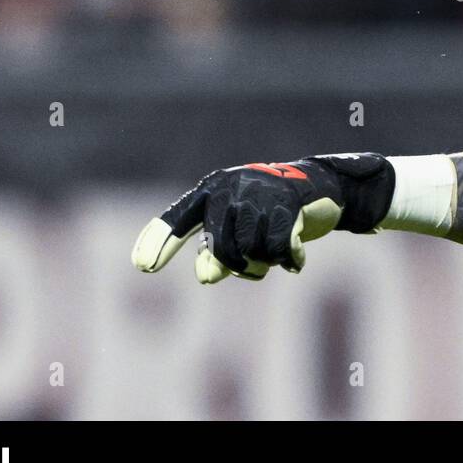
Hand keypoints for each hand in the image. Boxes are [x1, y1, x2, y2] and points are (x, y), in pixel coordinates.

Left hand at [131, 153, 394, 283]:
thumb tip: (206, 277)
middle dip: (235, 266)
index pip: (179, 218)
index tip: (143, 267)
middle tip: (249, 269)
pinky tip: (296, 263)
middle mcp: (231, 187)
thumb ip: (218, 254)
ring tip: (276, 257)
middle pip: (220, 247)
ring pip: (251, 250)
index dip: (161, 242)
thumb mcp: (240, 230)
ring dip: (265, 263)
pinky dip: (289, 259)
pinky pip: (279, 246)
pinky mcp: (288, 202)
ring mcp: (260, 193)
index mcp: (211, 190)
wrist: (319, 186)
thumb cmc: (268, 212)